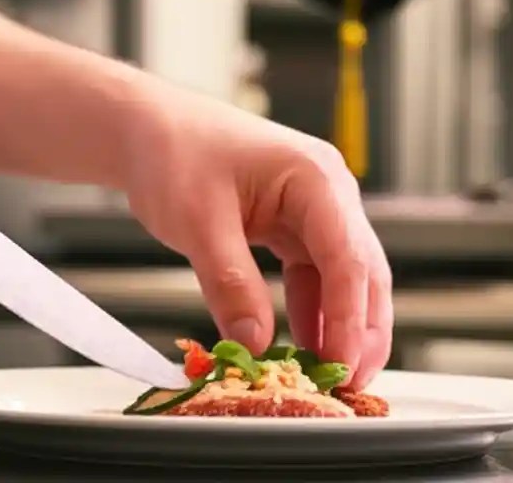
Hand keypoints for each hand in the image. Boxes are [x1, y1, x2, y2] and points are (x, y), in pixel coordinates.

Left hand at [120, 86, 392, 389]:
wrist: (148, 128)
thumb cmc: (174, 153)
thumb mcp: (198, 222)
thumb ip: (230, 284)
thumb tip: (253, 343)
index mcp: (315, 177)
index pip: (348, 256)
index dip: (351, 316)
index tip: (343, 363)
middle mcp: (328, 193)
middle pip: (364, 270)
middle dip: (363, 329)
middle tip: (350, 383)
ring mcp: (315, 210)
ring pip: (345, 278)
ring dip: (342, 326)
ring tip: (331, 376)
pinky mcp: (295, 227)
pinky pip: (315, 277)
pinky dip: (313, 314)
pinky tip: (305, 346)